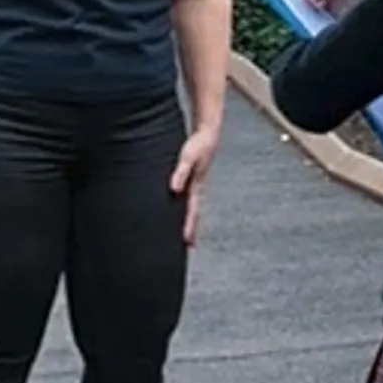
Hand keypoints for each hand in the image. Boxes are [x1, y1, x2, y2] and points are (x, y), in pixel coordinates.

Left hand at [170, 124, 219, 245]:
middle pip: (194, 214)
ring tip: (186, 235)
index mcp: (196, 187)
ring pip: (193, 209)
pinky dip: (186, 210)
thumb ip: (180, 173)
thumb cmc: (198, 146)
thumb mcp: (187, 158)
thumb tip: (174, 189)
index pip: (192, 212)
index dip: (189, 227)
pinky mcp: (193, 181)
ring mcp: (196, 186)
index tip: (186, 242)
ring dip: (190, 221)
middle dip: (192, 230)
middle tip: (189, 247)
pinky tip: (179, 212)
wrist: (208, 136)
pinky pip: (189, 200)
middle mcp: (197, 189)